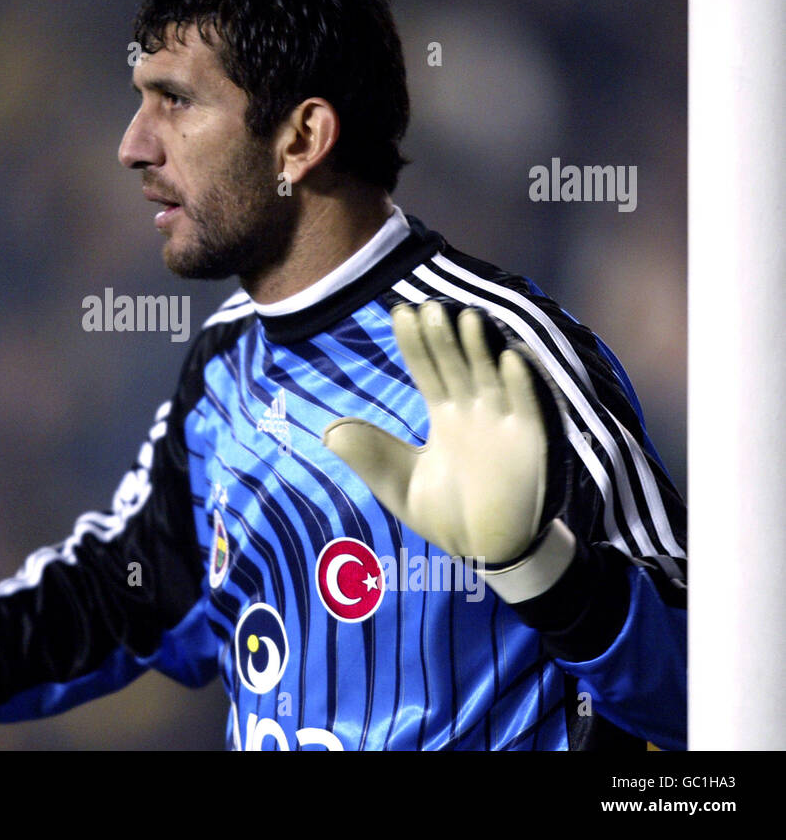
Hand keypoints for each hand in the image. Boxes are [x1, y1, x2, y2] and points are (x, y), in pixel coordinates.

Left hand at [323, 300, 559, 566]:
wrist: (487, 553)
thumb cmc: (445, 516)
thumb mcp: (398, 485)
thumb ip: (369, 457)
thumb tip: (329, 431)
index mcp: (445, 414)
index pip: (428, 370)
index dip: (415, 343)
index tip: (399, 313)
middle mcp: (475, 411)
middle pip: (457, 364)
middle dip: (443, 338)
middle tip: (428, 307)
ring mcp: (505, 424)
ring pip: (491, 377)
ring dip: (482, 349)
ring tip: (467, 318)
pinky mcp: (532, 444)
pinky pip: (529, 409)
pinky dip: (522, 385)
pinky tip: (511, 360)